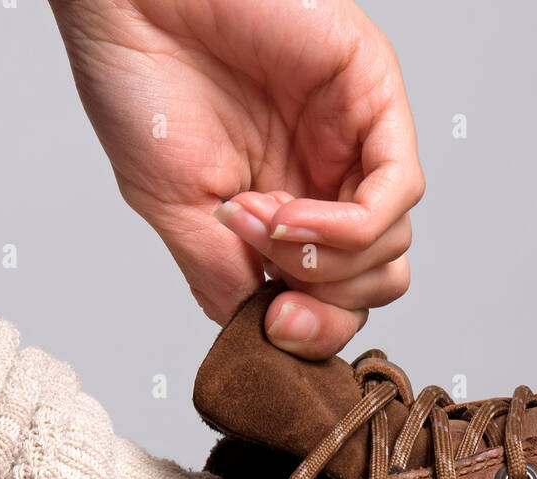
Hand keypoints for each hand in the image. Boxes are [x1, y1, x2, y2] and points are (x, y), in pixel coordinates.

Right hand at [51, 0, 423, 356]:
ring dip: (322, 258)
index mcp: (289, 210)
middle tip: (260, 267)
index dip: (317, 328)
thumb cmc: (140, 84)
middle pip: (376, 280)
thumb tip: (269, 336)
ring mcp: (355, 138)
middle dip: (324, 299)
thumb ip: (230, 281)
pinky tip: (290, 218)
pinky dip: (346, 228)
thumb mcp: (178, 213)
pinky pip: (397, 192)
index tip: (272, 327)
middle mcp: (329, 178)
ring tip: (254, 222)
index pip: (340, 297)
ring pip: (392, 245)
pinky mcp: (372, 94)